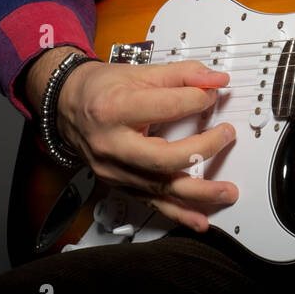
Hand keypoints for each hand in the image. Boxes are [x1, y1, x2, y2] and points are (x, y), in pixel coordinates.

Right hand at [56, 59, 238, 231]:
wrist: (68, 106)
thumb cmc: (101, 90)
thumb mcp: (140, 72)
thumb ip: (183, 74)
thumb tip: (216, 80)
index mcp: (113, 109)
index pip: (165, 107)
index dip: (196, 99)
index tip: (211, 95)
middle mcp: (111, 144)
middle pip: (162, 157)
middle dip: (202, 150)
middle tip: (226, 137)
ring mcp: (114, 170)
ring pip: (159, 187)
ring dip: (198, 193)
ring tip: (226, 191)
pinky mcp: (119, 184)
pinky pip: (151, 203)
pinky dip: (178, 214)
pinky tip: (199, 220)